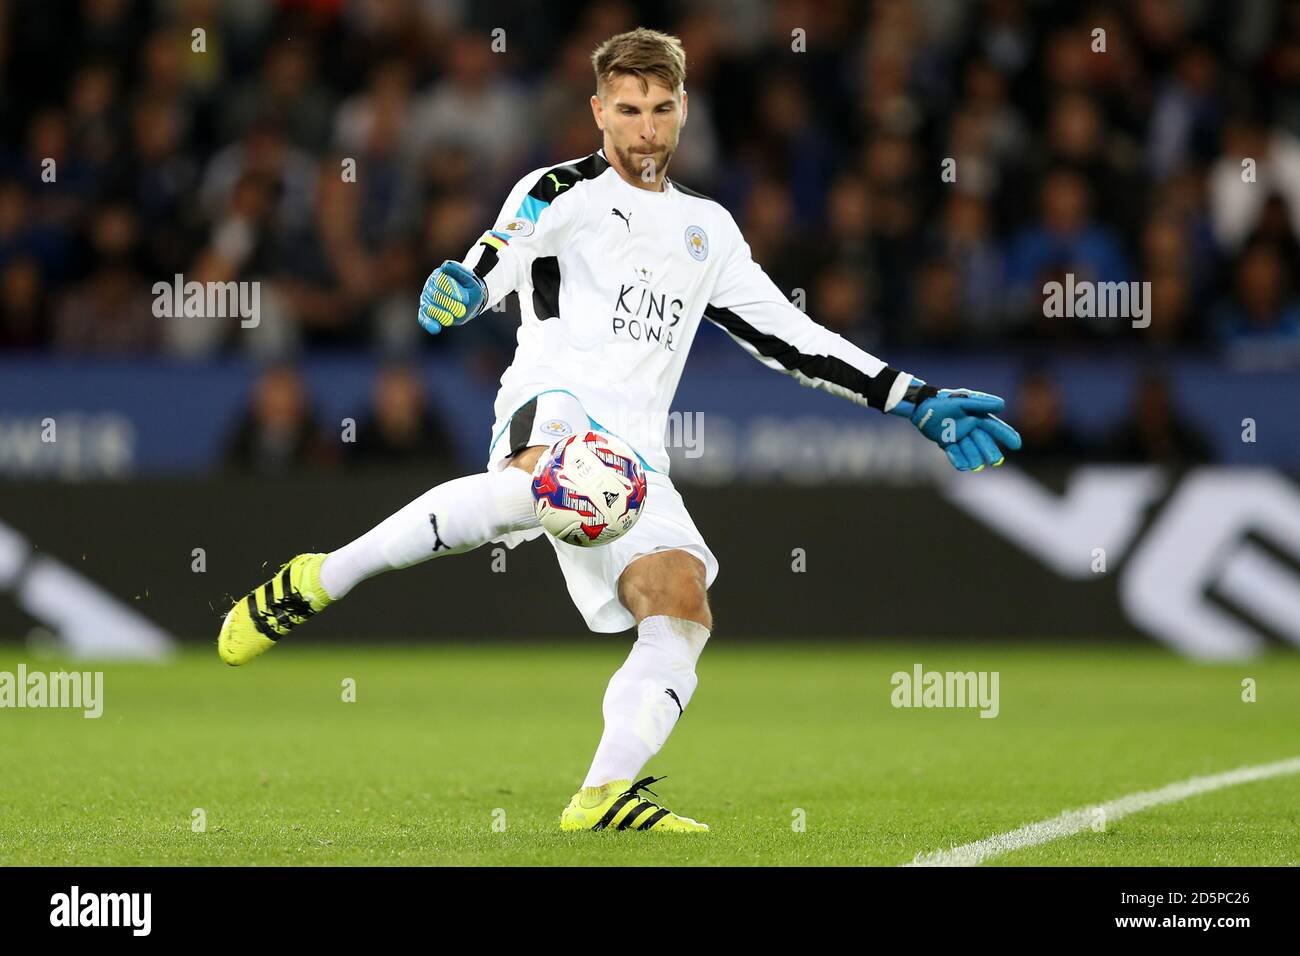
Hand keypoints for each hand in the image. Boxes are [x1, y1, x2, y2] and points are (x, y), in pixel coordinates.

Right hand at [418, 260, 486, 334]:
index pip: (441, 282)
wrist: (470, 297)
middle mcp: (430, 286)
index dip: (453, 291)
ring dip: (441, 313)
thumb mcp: (470, 279)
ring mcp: (427, 299)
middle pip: (435, 295)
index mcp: (440, 275)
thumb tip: (445, 266)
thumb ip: (459, 271)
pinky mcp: (426, 311)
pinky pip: (424, 317)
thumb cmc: (470, 287)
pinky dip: (429, 323)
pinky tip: (436, 328)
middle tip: (461, 310)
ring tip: (451, 318)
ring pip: (429, 307)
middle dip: (448, 303)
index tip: (465, 300)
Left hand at [891, 382, 1021, 471]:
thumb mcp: (962, 400)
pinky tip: (963, 467)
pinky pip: (955, 453)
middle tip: (996, 462)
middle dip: (990, 451)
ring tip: (977, 467)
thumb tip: (1002, 405)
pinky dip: (959, 459)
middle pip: (983, 441)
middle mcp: (970, 427)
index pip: (994, 426)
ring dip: (974, 458)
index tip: (1017, 444)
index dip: (1006, 435)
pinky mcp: (947, 442)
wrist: (920, 406)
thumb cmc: (943, 400)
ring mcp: (958, 436)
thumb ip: (980, 403)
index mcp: (976, 416)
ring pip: (970, 449)